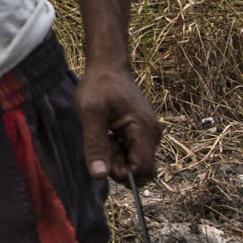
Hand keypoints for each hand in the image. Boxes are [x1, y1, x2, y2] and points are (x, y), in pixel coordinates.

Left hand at [77, 62, 160, 184]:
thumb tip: (99, 175)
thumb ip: (95, 145)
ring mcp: (149, 134)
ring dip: (116, 159)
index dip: (123, 174)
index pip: (144, 170)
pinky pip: (132, 153)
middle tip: (101, 147)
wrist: (108, 67)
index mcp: (144, 130)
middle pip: (141, 170)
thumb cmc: (99, 86)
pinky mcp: (142, 133)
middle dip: (119, 167)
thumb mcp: (90, 114)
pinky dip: (117, 151)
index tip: (104, 161)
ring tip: (102, 136)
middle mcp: (153, 135)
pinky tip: (106, 135)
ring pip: (135, 163)